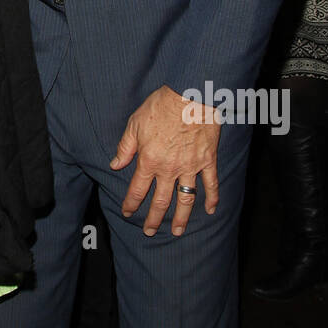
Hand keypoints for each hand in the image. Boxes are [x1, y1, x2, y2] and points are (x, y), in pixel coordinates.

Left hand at [111, 84, 219, 236]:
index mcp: (149, 160)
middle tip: (150, 231)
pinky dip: (212, 198)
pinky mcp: (208, 160)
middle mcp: (169, 168)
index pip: (137, 189)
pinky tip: (211, 211)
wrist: (190, 95)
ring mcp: (190, 166)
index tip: (127, 213)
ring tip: (178, 232)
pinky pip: (211, 184)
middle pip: (160, 201)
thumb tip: (115, 165)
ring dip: (181, 218)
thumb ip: (125, 147)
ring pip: (186, 199)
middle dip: (154, 219)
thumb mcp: (135, 124)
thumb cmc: (160, 106)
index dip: (131, 203)